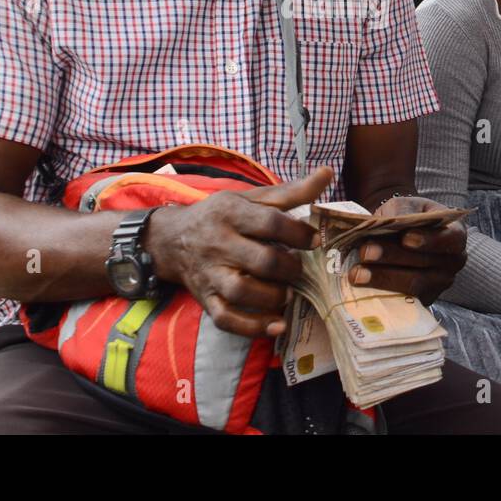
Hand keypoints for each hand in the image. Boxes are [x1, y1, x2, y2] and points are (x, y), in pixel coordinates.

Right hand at [142, 167, 330, 338]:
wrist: (173, 239)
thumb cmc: (222, 216)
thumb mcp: (251, 198)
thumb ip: (291, 191)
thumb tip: (327, 173)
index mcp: (231, 213)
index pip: (270, 223)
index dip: (299, 233)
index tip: (314, 240)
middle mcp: (218, 243)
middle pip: (261, 261)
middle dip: (290, 268)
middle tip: (300, 268)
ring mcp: (210, 274)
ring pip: (242, 292)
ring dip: (274, 297)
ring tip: (289, 292)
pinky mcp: (206, 300)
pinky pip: (227, 319)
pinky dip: (253, 327)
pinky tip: (278, 324)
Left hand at [350, 195, 466, 304]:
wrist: (402, 233)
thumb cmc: (407, 216)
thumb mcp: (405, 206)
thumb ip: (398, 213)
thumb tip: (382, 225)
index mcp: (455, 234)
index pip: (450, 239)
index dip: (429, 240)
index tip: (405, 239)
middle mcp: (452, 262)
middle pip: (425, 263)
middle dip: (392, 257)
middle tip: (365, 252)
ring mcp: (440, 283)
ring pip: (413, 284)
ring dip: (382, 278)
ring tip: (356, 273)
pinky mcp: (424, 299)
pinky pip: (404, 300)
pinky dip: (380, 292)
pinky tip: (361, 286)